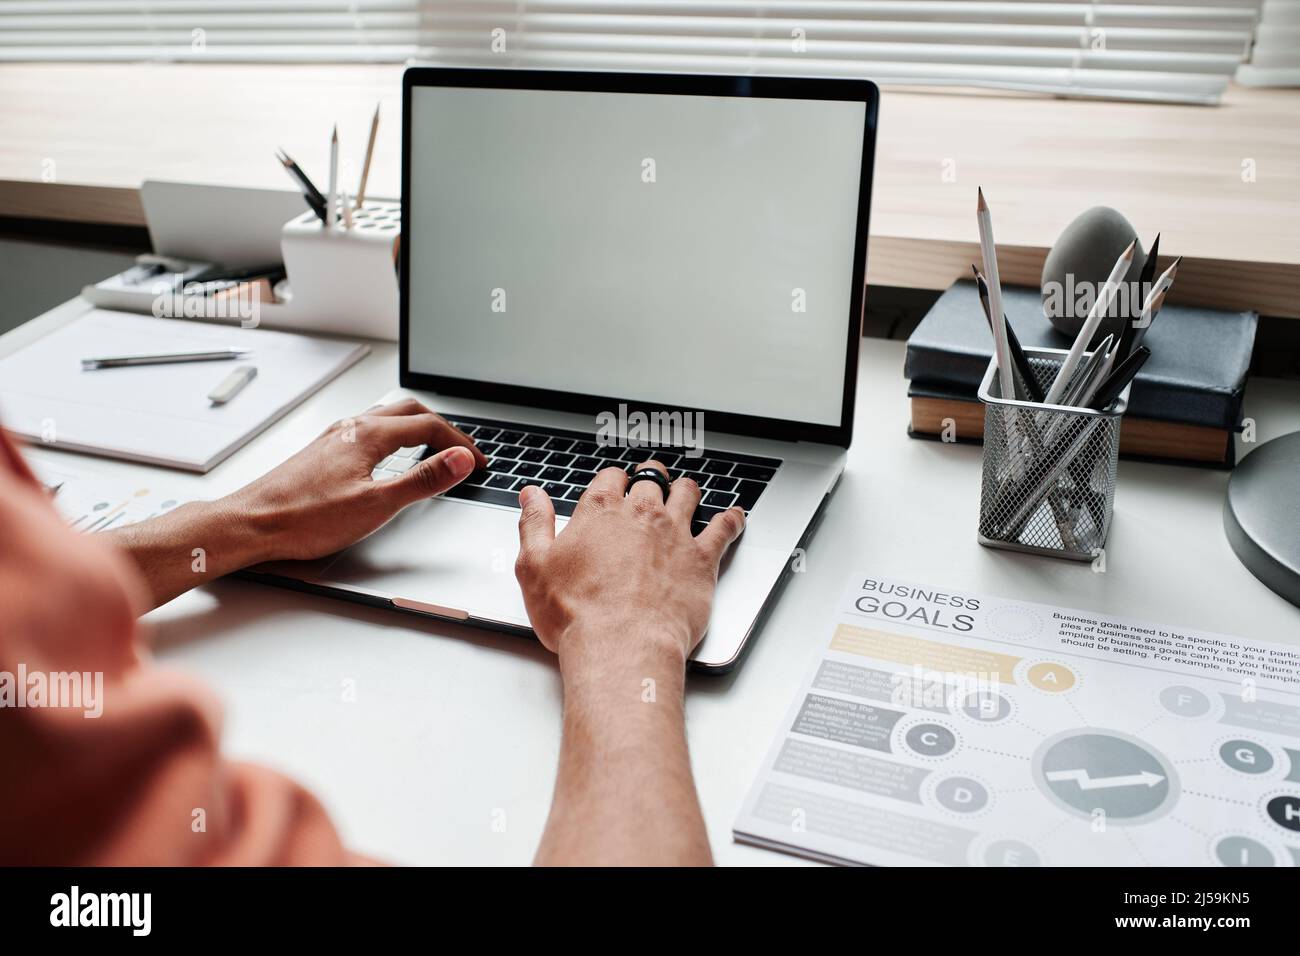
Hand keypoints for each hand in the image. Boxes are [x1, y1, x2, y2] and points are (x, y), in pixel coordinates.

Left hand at [227, 398, 485, 562]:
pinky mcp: (323, 451)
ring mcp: (335, 437)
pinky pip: (368, 430)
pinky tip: (389, 457)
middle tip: (462, 452)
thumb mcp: (376, 504)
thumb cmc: (305, 518)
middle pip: (409, 411)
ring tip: (435, 448)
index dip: (460, 445)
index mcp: (369, 435)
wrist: (252, 524)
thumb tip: (460, 460)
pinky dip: (394, 436)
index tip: (478, 463)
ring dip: (417, 427)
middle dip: (443, 429)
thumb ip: (423, 480)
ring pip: (387, 417)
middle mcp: (351, 427)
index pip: (429, 426)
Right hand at [513, 459, 744, 666]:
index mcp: (600, 511)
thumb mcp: (535, 566)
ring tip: (686, 491)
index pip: (610, 478)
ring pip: (687, 493)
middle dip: (649, 478)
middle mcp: (641, 514)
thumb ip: (534, 523)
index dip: (613, 480)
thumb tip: (532, 495)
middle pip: (650, 480)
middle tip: (650, 482)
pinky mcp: (702, 559)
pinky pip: (724, 528)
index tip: (614, 485)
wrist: (621, 645)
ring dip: (685, 490)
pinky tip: (734, 517)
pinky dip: (731, 519)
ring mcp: (675, 533)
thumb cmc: (576, 614)